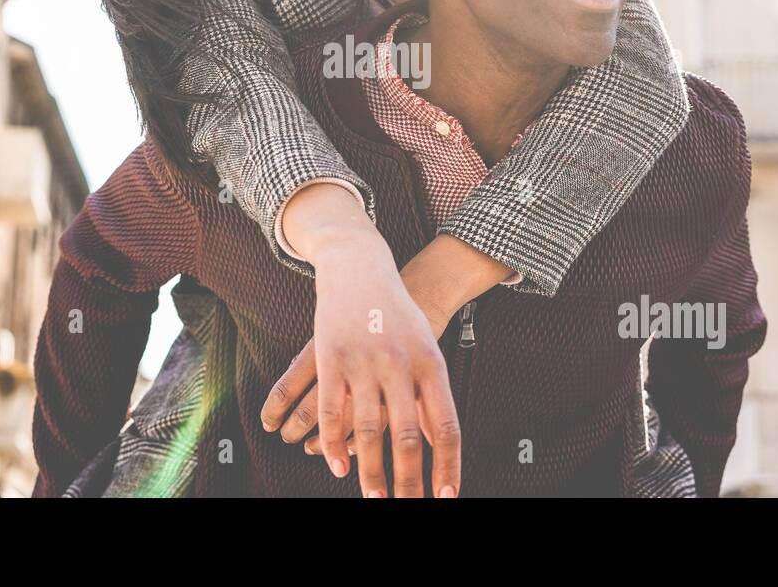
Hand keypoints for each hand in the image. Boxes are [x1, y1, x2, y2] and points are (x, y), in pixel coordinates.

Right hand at [262, 231, 512, 496]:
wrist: (361, 268)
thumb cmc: (399, 317)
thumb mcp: (425, 349)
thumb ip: (429, 395)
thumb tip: (439, 446)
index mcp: (431, 363)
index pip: (445, 425)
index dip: (447, 464)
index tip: (445, 498)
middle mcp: (399, 364)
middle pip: (405, 436)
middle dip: (407, 481)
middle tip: (406, 508)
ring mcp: (363, 361)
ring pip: (367, 430)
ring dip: (369, 472)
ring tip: (374, 500)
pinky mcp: (330, 357)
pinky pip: (330, 411)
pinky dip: (332, 443)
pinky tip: (336, 466)